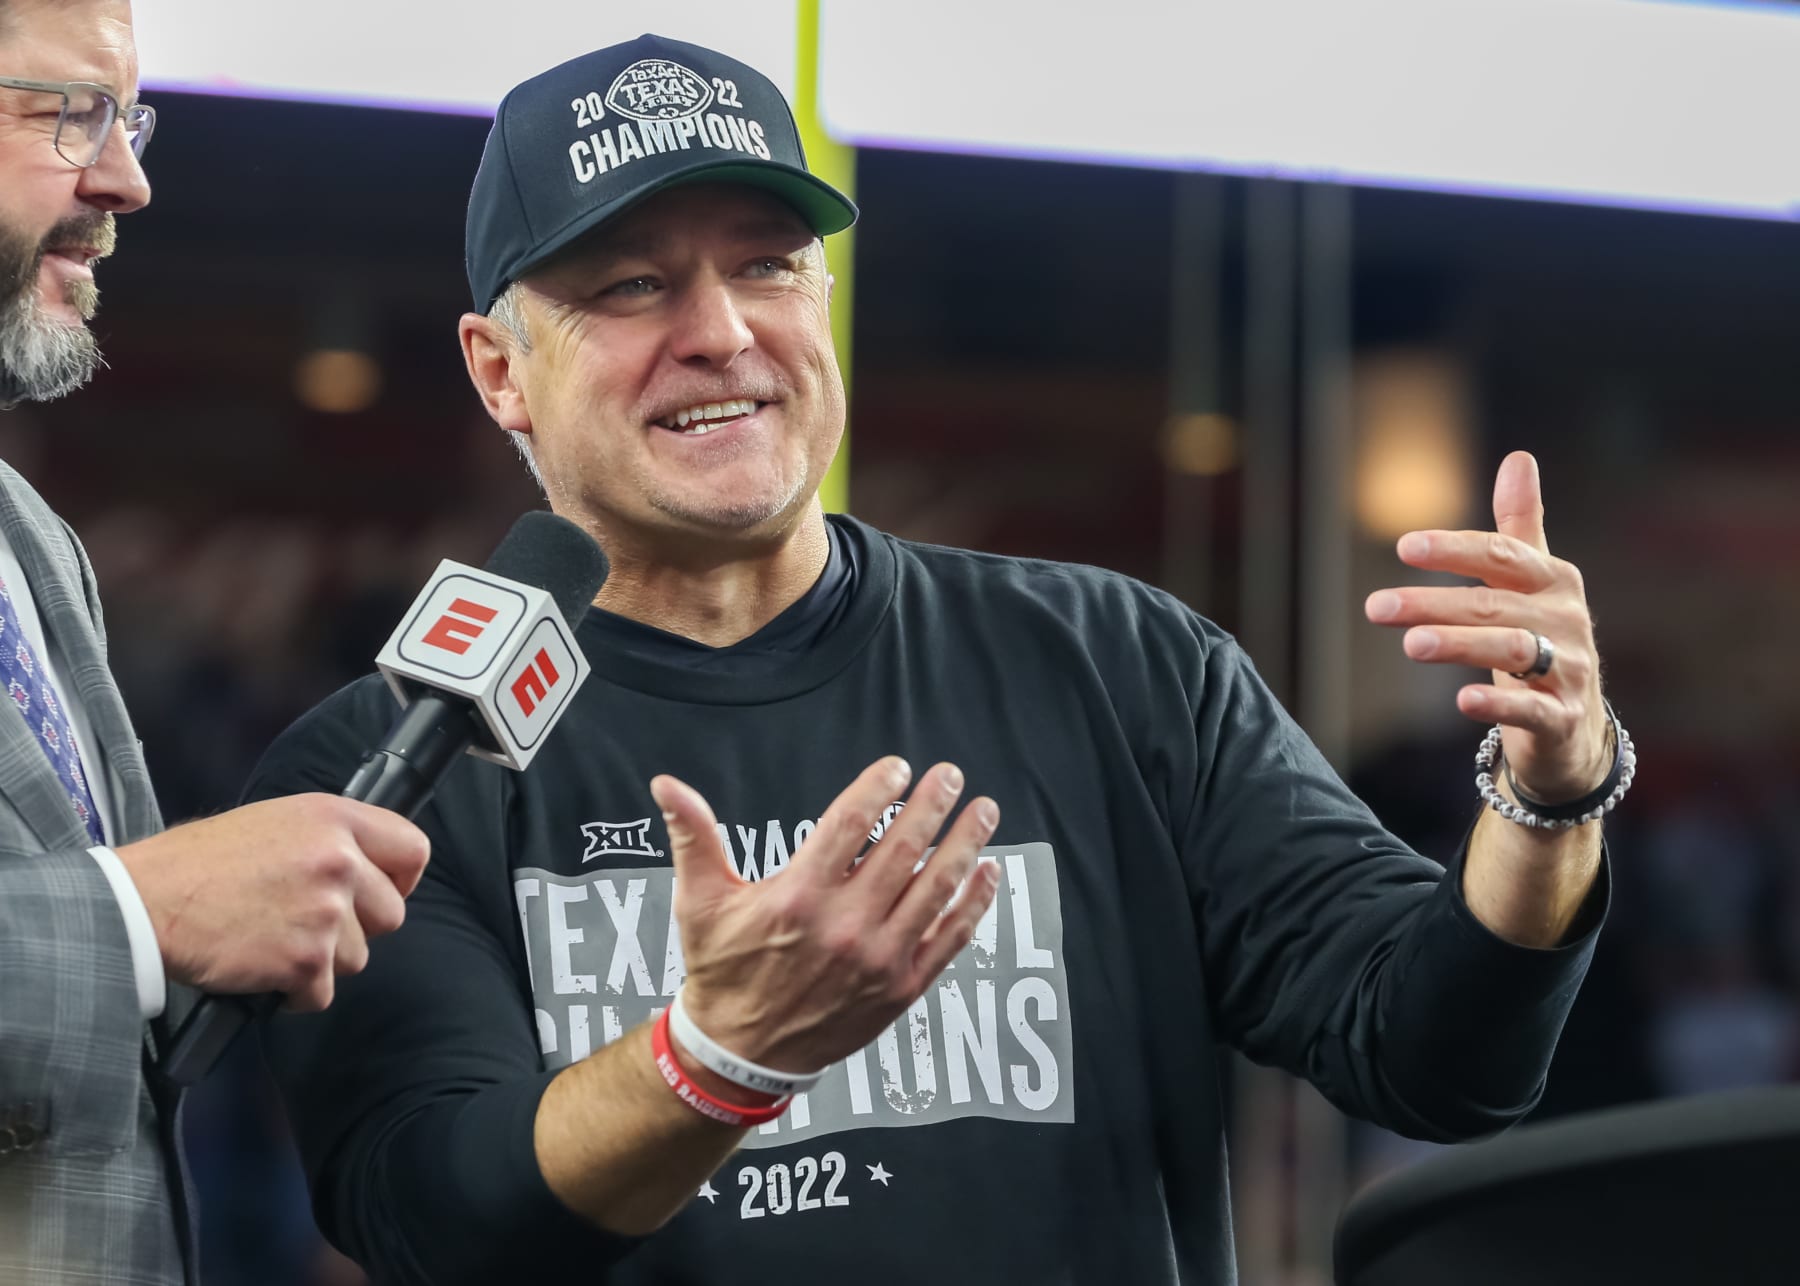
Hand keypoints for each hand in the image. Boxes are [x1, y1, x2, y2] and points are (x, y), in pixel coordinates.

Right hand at [114, 794, 430, 1010]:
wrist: (146, 902)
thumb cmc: (199, 864)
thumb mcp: (275, 823)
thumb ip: (328, 840)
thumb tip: (366, 868)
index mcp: (334, 818)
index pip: (412, 849)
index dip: (401, 878)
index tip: (381, 891)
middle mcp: (339, 861)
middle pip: (391, 914)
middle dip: (357, 929)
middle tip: (308, 925)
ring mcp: (326, 912)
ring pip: (358, 958)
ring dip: (320, 961)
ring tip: (272, 941)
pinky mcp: (305, 960)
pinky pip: (321, 993)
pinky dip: (294, 993)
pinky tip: (261, 967)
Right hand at [653, 757, 999, 1081]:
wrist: (741, 1053)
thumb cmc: (722, 968)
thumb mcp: (699, 901)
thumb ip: (693, 836)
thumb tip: (666, 783)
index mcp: (798, 896)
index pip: (850, 825)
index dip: (879, 789)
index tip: (899, 767)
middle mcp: (844, 925)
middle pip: (902, 850)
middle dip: (932, 807)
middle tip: (952, 776)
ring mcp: (878, 959)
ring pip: (934, 889)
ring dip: (965, 845)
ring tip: (984, 811)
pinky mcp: (901, 988)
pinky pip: (949, 940)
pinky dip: (974, 905)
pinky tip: (990, 872)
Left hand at [1365, 450, 1609, 803]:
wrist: (1572, 726)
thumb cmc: (1539, 642)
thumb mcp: (1531, 584)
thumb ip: (1519, 527)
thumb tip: (1519, 457)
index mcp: (1554, 580)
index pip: (1500, 555)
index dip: (1454, 549)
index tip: (1404, 547)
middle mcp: (1565, 620)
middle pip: (1494, 605)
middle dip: (1434, 603)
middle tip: (1375, 607)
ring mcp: (1569, 669)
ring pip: (1512, 650)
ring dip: (1461, 644)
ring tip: (1411, 644)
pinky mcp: (1562, 717)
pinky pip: (1532, 709)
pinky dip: (1498, 704)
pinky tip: (1462, 701)